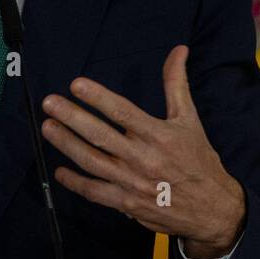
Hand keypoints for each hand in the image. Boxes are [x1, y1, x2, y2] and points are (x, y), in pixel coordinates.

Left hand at [40, 45, 245, 258]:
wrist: (211, 208)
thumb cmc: (198, 160)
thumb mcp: (190, 119)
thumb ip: (176, 84)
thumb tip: (178, 50)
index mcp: (158, 135)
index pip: (123, 112)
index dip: (98, 97)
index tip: (76, 85)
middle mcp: (143, 158)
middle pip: (100, 136)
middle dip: (72, 118)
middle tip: (49, 103)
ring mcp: (132, 182)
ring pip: (92, 161)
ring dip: (67, 144)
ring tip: (48, 127)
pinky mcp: (127, 203)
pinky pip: (95, 192)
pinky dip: (75, 182)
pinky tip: (60, 170)